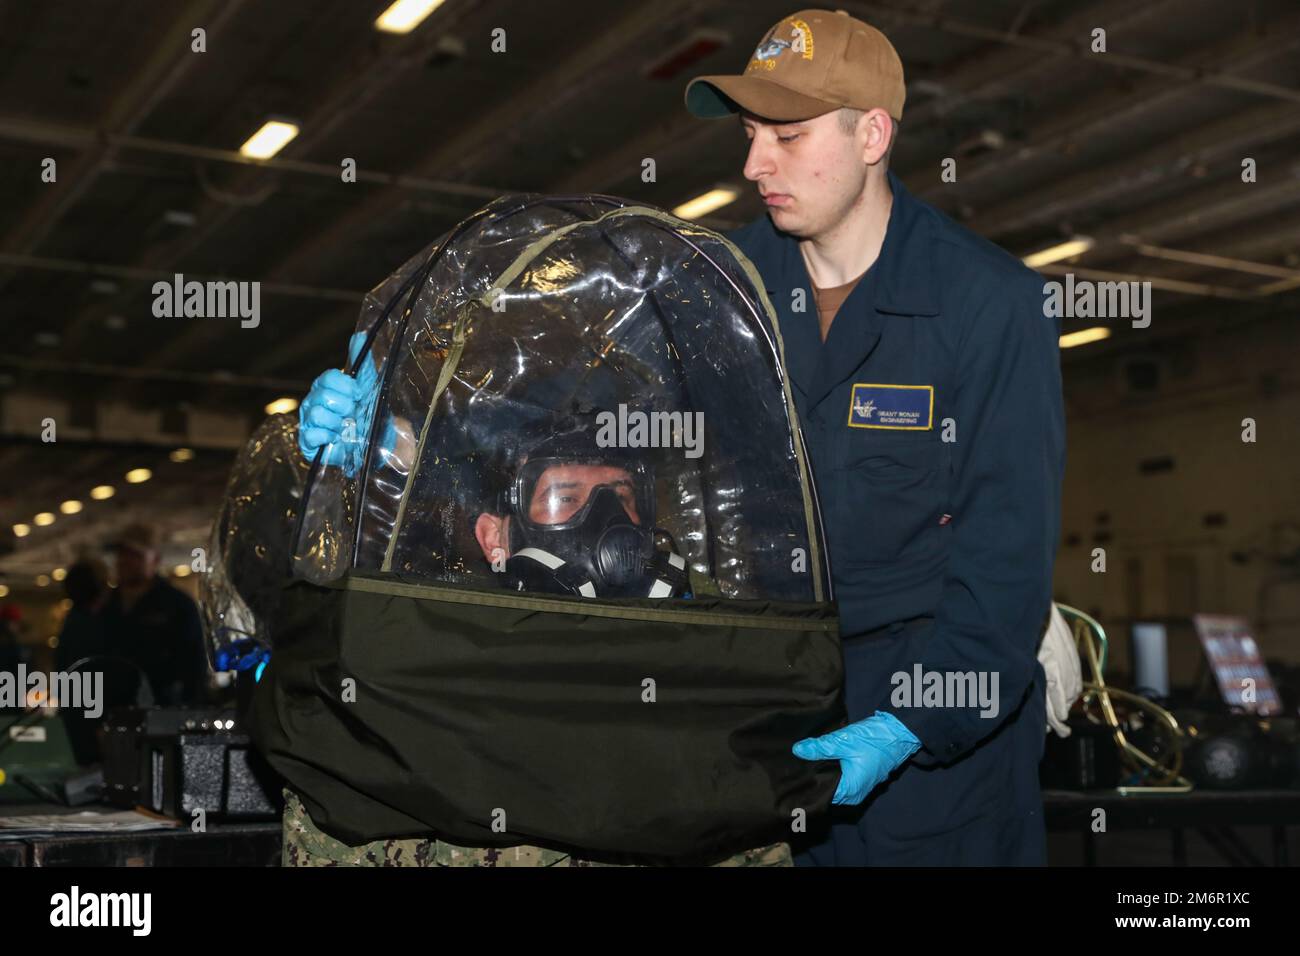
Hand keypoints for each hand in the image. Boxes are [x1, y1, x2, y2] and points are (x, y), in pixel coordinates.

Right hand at [298, 331, 380, 474]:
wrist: (377, 441)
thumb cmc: (370, 412)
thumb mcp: (369, 385)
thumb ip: (362, 362)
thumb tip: (360, 335)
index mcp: (324, 386)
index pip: (329, 377)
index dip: (347, 387)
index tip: (359, 394)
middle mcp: (312, 401)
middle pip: (324, 396)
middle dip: (345, 406)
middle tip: (353, 413)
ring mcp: (308, 421)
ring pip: (317, 414)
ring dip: (338, 423)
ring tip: (346, 427)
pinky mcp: (308, 442)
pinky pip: (311, 435)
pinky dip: (328, 437)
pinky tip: (337, 439)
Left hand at [792, 710, 920, 804]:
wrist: (898, 732)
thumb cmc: (874, 739)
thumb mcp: (844, 741)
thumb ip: (819, 747)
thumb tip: (797, 750)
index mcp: (850, 790)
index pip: (820, 792)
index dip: (807, 780)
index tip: (792, 769)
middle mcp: (853, 794)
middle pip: (826, 787)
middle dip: (813, 774)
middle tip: (795, 760)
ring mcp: (858, 787)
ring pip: (833, 781)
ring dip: (822, 769)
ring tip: (805, 757)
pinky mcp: (860, 777)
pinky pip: (841, 777)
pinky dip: (832, 768)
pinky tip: (821, 756)